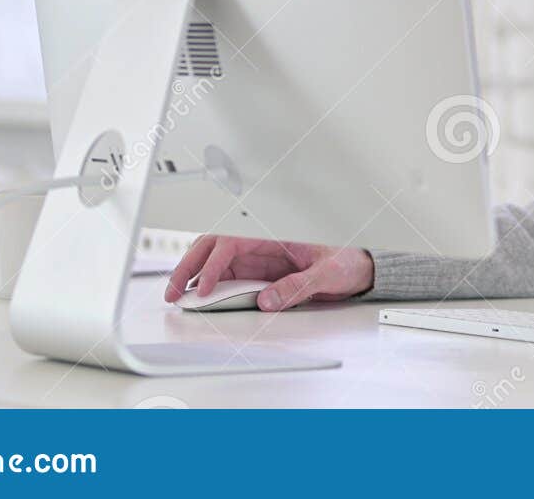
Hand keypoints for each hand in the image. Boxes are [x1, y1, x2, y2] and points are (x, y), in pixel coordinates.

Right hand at [164, 235, 373, 311]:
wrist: (361, 268)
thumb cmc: (349, 260)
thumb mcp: (328, 273)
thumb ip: (299, 286)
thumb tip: (267, 300)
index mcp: (276, 233)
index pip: (231, 243)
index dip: (213, 265)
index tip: (203, 288)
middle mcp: (262, 242)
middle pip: (214, 247)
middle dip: (188, 266)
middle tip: (172, 291)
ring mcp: (258, 257)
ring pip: (215, 261)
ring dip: (193, 276)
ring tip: (177, 296)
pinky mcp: (259, 272)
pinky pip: (227, 277)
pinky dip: (208, 286)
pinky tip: (197, 298)